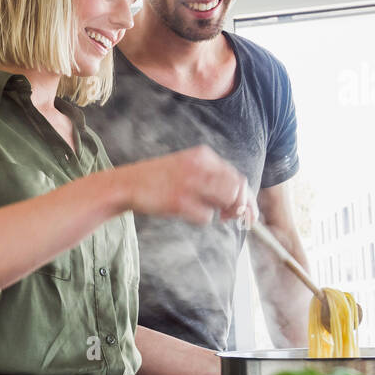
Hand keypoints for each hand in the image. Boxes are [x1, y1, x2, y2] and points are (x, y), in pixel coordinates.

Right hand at [115, 145, 249, 224]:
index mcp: (202, 155)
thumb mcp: (187, 167)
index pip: (237, 176)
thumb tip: (238, 198)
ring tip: (199, 209)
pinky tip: (183, 211)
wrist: (127, 184)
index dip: (245, 197)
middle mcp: (200, 166)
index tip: (247, 211)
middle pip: (237, 188)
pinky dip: (199, 219)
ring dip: (219, 212)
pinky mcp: (180, 201)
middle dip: (239, 206)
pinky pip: (206, 217)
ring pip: (226, 201)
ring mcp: (190, 183)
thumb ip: (211, 177)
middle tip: (229, 217)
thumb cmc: (159, 179)